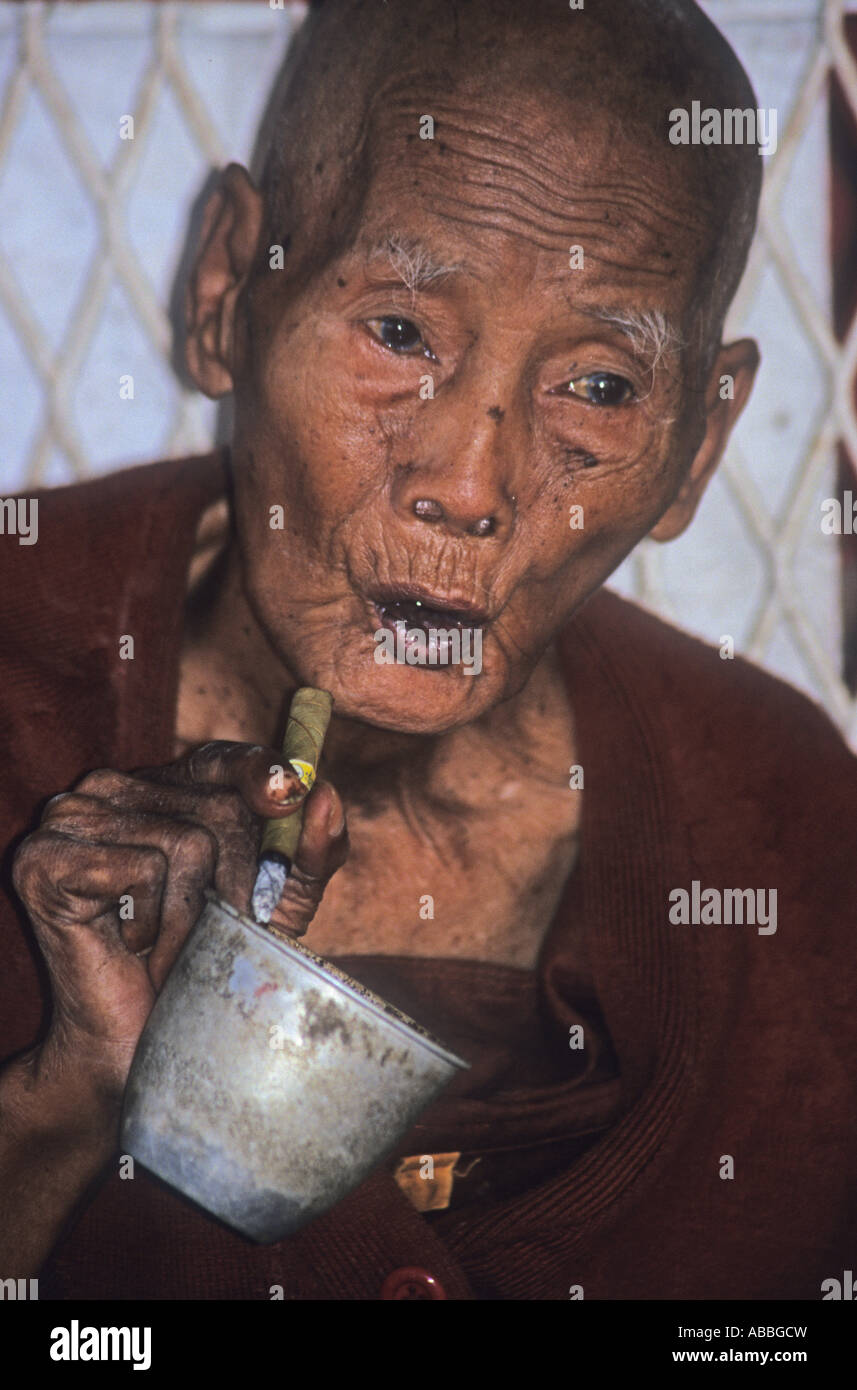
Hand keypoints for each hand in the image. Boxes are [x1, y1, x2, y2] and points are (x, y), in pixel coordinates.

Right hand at [11, 742, 347, 1104]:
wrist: (138, 1043)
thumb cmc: (206, 967)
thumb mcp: (278, 906)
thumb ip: (310, 851)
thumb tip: (322, 791)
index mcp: (164, 787)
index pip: (224, 759)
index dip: (261, 774)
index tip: (287, 797)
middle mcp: (113, 788)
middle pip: (220, 808)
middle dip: (235, 885)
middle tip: (213, 935)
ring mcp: (72, 817)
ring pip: (185, 840)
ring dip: (191, 916)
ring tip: (168, 948)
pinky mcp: (46, 857)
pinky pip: (141, 867)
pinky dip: (150, 922)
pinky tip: (129, 944)